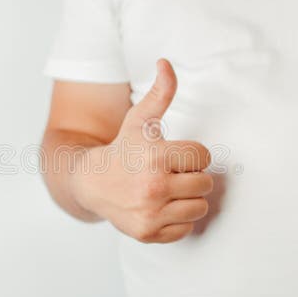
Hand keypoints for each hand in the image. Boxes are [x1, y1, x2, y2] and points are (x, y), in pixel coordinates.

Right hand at [69, 59, 212, 242]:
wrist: (92, 183)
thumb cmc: (123, 149)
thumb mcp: (140, 119)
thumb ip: (160, 93)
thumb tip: (166, 63)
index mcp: (155, 156)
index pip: (203, 157)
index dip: (192, 155)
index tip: (175, 156)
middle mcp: (153, 187)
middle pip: (204, 184)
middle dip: (191, 177)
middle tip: (170, 174)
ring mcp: (150, 213)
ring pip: (199, 208)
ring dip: (187, 199)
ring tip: (167, 191)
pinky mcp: (148, 233)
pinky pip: (186, 229)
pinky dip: (177, 220)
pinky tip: (160, 207)